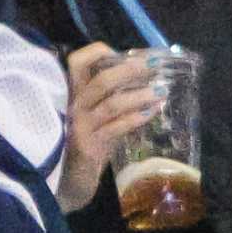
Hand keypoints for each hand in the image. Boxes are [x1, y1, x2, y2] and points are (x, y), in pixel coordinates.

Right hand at [61, 45, 161, 210]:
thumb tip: (142, 74)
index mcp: (73, 92)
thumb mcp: (95, 115)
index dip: (99, 52)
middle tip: (156, 65)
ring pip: (112, 103)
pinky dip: (136, 118)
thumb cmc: (87, 141)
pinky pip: (116, 128)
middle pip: (101, 79)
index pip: (77, 62)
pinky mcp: (88, 146)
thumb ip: (109, 96)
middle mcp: (74, 105)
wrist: (70, 181)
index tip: (127, 53)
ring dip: (140, 95)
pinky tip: (153, 111)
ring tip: (162, 90)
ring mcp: (80, 126)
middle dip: (131, 70)